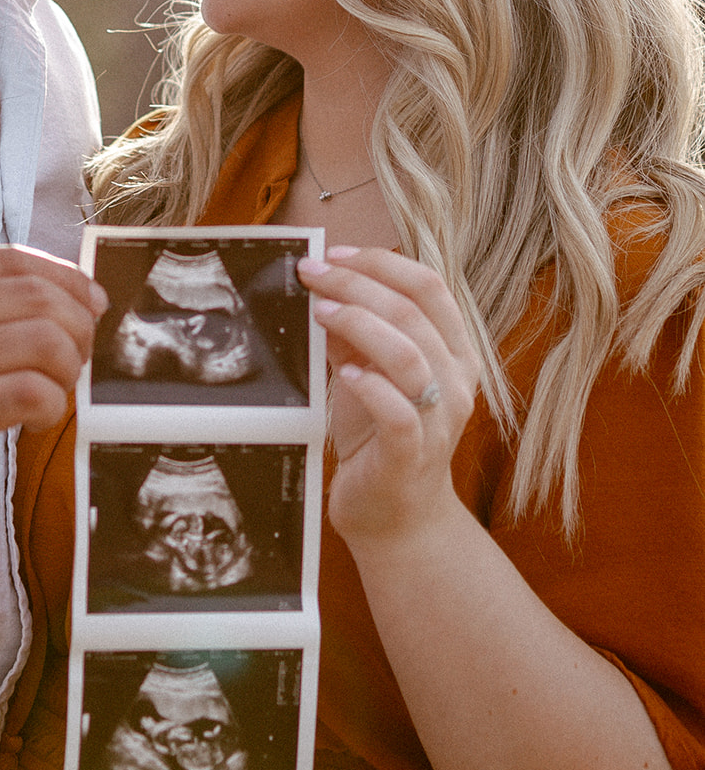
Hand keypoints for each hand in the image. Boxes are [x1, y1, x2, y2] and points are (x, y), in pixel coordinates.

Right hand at [0, 245, 105, 537]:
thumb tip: (63, 294)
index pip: (12, 259)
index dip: (67, 277)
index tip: (91, 303)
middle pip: (37, 296)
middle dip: (77, 326)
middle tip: (76, 358)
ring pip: (43, 341)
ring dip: (69, 369)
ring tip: (55, 391)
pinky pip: (28, 393)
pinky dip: (51, 405)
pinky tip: (37, 419)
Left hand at [297, 246, 478, 548]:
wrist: (394, 516)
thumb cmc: (380, 437)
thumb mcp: (367, 372)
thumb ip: (354, 333)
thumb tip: (323, 286)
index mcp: (453, 352)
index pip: (430, 286)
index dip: (381, 262)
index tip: (336, 254)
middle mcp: (456, 382)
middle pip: (414, 312)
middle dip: (357, 284)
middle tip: (312, 274)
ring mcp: (438, 421)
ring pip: (409, 355)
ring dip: (359, 324)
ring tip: (320, 312)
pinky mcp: (411, 455)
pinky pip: (399, 412)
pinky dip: (370, 386)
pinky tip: (345, 372)